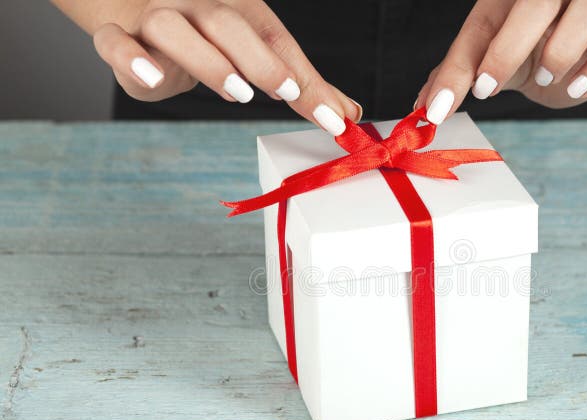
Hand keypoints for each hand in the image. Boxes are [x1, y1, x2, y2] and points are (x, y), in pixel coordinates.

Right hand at [89, 0, 359, 133]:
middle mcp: (197, 7)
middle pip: (226, 22)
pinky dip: (128, 57)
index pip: (276, 40)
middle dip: (258, 58)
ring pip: (172, 27)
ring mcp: (156, 18)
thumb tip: (347, 114)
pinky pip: (114, 42)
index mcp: (239, 8)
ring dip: (206, 59)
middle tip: (285, 92)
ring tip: (237, 92)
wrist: (137, 8)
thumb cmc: (211, 37)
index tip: (333, 117)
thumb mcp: (260, 54)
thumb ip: (302, 85)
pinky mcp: (120, 37)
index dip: (304, 77)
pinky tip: (152, 78)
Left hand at [415, 0, 586, 123]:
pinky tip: (576, 88)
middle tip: (487, 88)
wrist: (571, 48)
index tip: (442, 106)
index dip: (458, 67)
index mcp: (507, 1)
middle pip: (537, 3)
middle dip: (507, 49)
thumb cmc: (521, 48)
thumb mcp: (484, 57)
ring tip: (543, 80)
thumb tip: (423, 107)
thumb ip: (454, 76)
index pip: (480, 28)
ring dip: (560, 53)